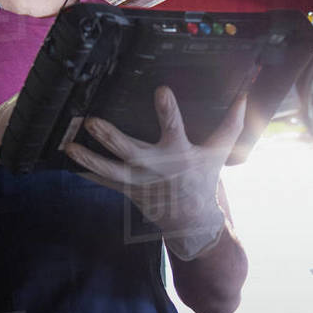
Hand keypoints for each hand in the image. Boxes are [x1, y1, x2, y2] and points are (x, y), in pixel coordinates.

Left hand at [64, 86, 245, 259]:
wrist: (190, 222)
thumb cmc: (202, 179)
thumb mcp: (218, 152)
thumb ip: (231, 124)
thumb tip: (246, 95)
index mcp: (178, 152)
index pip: (175, 127)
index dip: (168, 110)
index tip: (161, 90)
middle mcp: (155, 166)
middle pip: (130, 150)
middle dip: (110, 137)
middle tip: (92, 121)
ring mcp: (138, 180)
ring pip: (109, 169)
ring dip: (88, 157)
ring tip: (69, 145)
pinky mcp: (126, 189)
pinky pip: (102, 180)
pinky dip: (85, 171)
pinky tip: (66, 161)